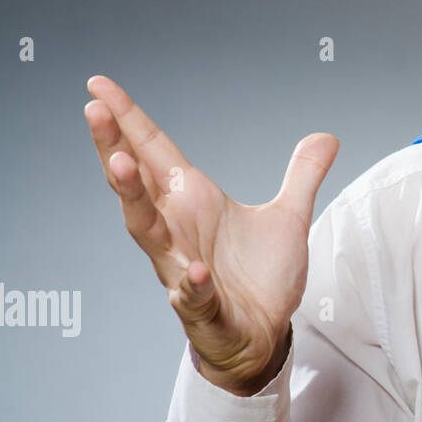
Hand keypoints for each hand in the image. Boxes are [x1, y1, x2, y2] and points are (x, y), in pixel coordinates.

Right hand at [84, 75, 338, 394]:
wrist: (261, 338)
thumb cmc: (258, 277)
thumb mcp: (288, 217)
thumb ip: (302, 175)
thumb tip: (326, 136)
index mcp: (192, 202)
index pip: (154, 152)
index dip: (128, 119)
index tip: (98, 83)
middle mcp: (177, 231)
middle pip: (137, 184)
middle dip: (114, 146)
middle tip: (95, 108)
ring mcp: (183, 269)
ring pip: (148, 233)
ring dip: (133, 199)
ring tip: (120, 163)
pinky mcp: (203, 309)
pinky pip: (193, 296)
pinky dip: (193, 284)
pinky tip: (195, 271)